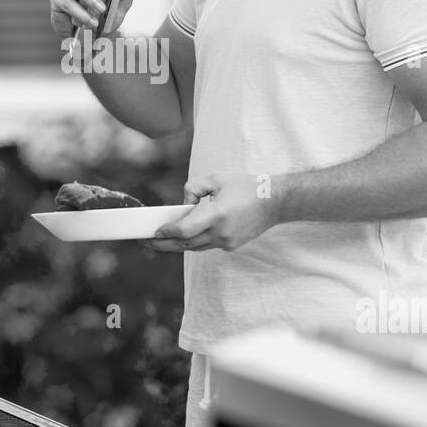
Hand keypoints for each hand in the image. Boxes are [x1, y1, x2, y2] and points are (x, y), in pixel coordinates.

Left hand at [148, 173, 282, 252]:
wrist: (275, 202)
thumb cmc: (247, 186)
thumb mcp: (217, 178)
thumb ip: (194, 189)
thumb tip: (184, 204)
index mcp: (216, 215)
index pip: (184, 230)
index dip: (167, 232)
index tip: (156, 232)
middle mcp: (221, 232)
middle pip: (186, 244)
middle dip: (166, 244)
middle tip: (151, 243)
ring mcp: (227, 242)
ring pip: (196, 247)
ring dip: (179, 246)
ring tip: (163, 243)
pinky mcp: (232, 245)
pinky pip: (208, 245)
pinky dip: (196, 242)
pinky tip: (187, 237)